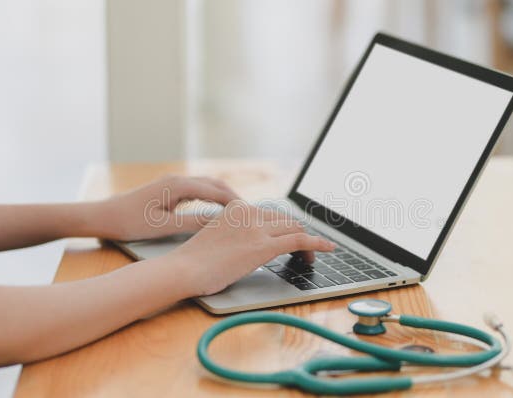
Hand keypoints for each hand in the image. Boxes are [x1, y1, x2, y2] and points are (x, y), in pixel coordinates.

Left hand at [96, 176, 239, 240]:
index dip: (234, 202)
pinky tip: (216, 209)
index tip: (250, 213)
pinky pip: (196, 190)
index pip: (215, 190)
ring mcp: (172, 183)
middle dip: (233, 196)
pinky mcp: (168, 190)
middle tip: (250, 212)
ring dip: (223, 196)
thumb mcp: (163, 226)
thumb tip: (218, 223)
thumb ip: (192, 223)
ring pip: (206, 185)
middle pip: (214, 183)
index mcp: (177, 185)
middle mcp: (177, 180)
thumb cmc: (129, 222)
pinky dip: (211, 198)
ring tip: (238, 211)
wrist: (103, 216)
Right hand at [168, 201, 336, 295]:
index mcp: (236, 208)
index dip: (285, 228)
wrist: (183, 270)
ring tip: (314, 256)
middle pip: (285, 220)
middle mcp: (248, 212)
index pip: (270, 215)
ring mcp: (257, 228)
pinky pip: (300, 240)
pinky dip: (318, 243)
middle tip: (305, 250)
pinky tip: (329, 249)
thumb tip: (250, 246)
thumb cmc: (194, 263)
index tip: (292, 238)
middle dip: (298, 234)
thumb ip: (235, 235)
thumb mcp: (216, 238)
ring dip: (308, 242)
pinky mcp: (263, 245)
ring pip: (294, 229)